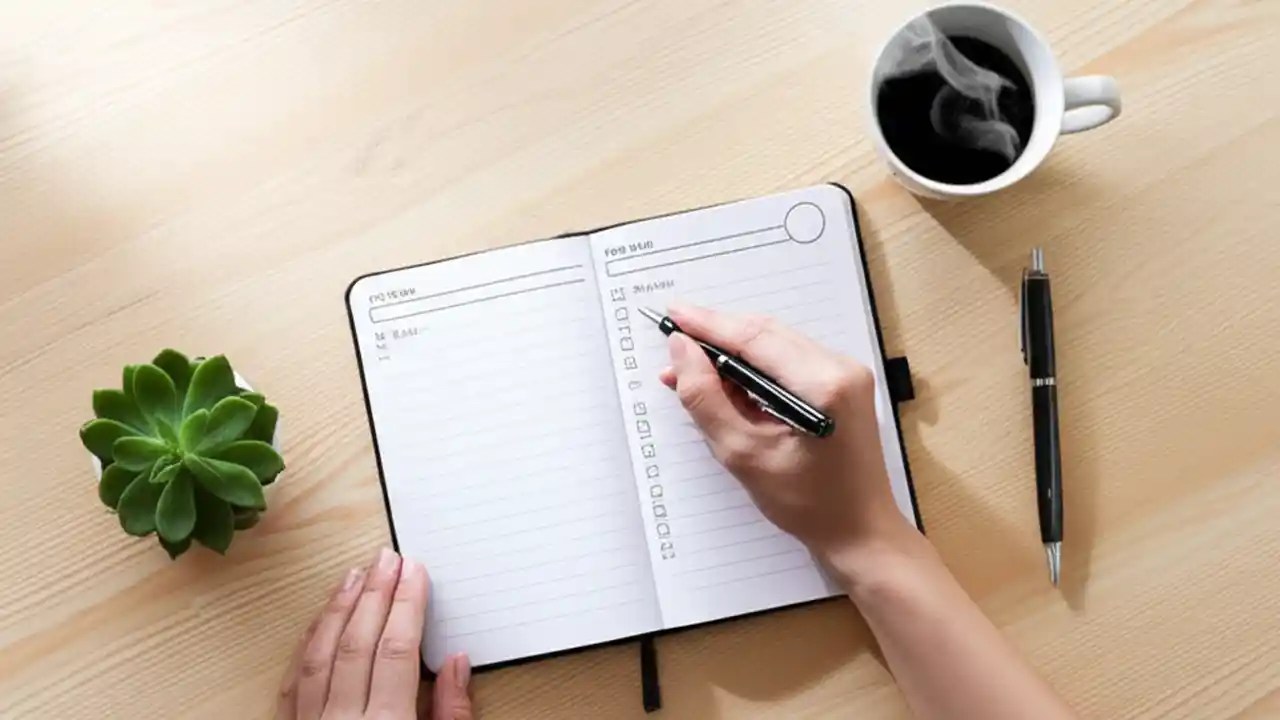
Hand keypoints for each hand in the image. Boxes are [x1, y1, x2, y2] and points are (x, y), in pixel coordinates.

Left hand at [277, 548, 473, 719]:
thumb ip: (453, 713)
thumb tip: (457, 662)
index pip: (397, 650)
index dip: (407, 605)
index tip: (414, 571)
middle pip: (357, 643)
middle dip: (374, 594)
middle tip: (386, 559)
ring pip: (319, 655)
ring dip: (338, 609)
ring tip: (353, 575)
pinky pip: (294, 680)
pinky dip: (308, 644)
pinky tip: (321, 619)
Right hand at [659, 305, 913, 577]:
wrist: (859, 531)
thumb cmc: (807, 504)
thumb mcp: (744, 454)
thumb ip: (706, 399)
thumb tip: (681, 351)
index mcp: (823, 384)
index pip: (754, 338)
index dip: (708, 324)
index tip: (671, 314)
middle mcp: (841, 367)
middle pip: (766, 333)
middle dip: (717, 336)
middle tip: (674, 344)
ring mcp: (846, 373)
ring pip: (776, 343)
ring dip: (733, 353)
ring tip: (691, 369)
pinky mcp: (843, 383)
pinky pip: (789, 360)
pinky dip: (754, 368)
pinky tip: (726, 383)